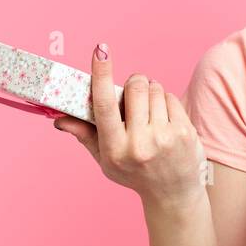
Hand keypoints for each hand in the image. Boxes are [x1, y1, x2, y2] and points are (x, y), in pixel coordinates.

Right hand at [51, 41, 207, 210]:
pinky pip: (170, 98)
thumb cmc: (135, 174)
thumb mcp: (106, 160)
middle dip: (133, 83)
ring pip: (154, 89)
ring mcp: (165, 138)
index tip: (101, 51)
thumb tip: (60, 118)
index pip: (104, 105)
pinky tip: (165, 119)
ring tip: (150, 111)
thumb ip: (85, 136)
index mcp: (115, 149)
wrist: (173, 194)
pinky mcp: (185, 133)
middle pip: (135, 88)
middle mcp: (139, 144)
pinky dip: (165, 102)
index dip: (101, 75)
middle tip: (133, 92)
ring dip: (150, 92)